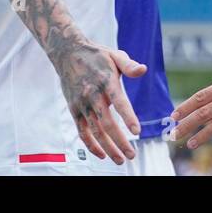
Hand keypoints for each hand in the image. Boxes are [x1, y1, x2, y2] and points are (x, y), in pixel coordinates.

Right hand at [51, 42, 146, 163]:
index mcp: (107, 81)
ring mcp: (82, 104)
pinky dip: (91, 145)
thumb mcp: (115, 55)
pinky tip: (102, 154)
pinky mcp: (74, 110)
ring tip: (121, 159)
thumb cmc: (97, 56)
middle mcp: (93, 94)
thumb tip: (143, 70)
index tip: (136, 132)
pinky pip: (82, 131)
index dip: (128, 117)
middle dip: (120, 141)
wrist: (68, 54)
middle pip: (106, 123)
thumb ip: (129, 65)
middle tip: (132, 155)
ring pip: (95, 131)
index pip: (119, 102)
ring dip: (108, 147)